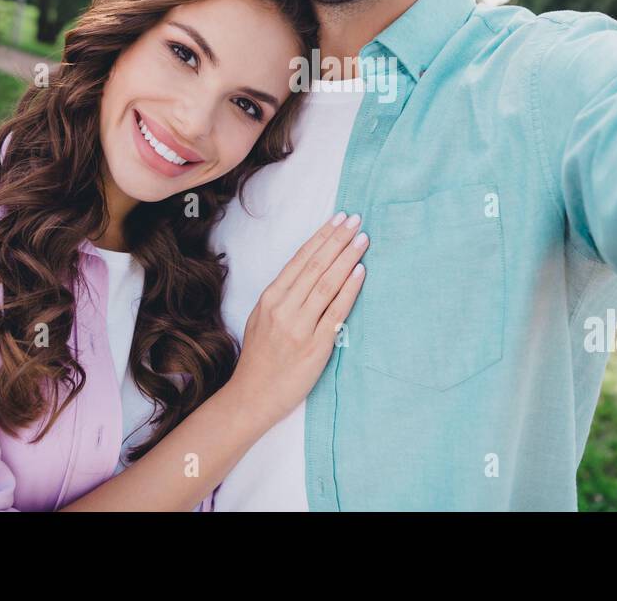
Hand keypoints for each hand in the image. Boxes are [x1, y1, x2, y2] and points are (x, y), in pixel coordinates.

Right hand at [227, 212, 368, 426]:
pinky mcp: (316, 346)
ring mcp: (300, 326)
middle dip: (338, 240)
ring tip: (363, 240)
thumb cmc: (260, 357)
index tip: (338, 220)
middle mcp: (284, 308)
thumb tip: (309, 271)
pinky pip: (336, 312)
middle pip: (316, 266)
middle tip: (356, 220)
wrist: (253, 396)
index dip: (322, 237)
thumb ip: (283, 295)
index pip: (301, 259)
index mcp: (270, 298)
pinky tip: (360, 272)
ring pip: (327, 283)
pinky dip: (350, 290)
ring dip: (347, 258)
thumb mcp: (261, 318)